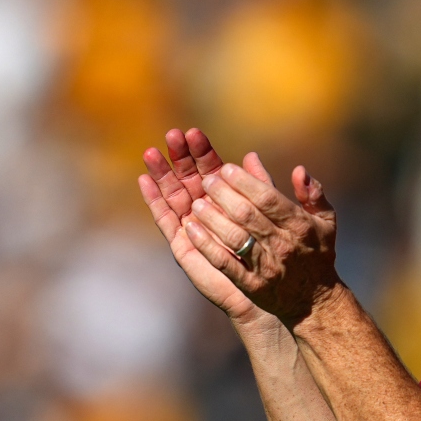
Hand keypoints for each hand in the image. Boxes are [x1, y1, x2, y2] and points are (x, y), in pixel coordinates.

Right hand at [137, 128, 276, 324]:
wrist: (271, 288)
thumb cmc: (274, 251)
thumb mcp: (276, 215)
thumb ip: (263, 187)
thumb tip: (251, 155)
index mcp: (229, 199)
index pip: (212, 169)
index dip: (203, 151)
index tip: (195, 133)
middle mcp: (208, 209)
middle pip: (189, 177)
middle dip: (181, 156)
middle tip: (173, 135)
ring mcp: (193, 225)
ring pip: (174, 194)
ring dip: (162, 173)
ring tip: (152, 152)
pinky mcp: (183, 244)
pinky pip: (166, 219)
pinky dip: (154, 200)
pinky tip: (144, 181)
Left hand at [183, 161, 340, 325]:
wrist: (314, 300)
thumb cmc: (317, 253)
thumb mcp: (325, 221)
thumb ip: (313, 194)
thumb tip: (299, 169)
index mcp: (300, 225)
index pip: (269, 198)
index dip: (245, 182)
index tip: (226, 168)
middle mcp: (283, 244)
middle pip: (247, 215)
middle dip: (224, 194)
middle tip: (207, 180)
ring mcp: (266, 266)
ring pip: (234, 238)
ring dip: (212, 219)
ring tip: (197, 203)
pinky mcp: (251, 285)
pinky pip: (225, 264)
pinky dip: (207, 247)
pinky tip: (192, 231)